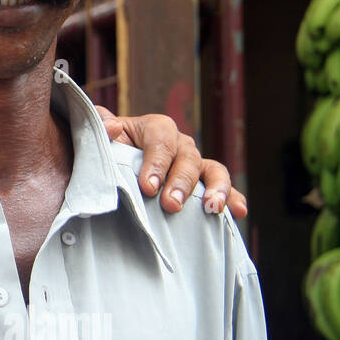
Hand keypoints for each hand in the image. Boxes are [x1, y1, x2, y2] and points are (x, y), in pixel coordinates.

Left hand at [95, 106, 247, 218]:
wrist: (118, 164)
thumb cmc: (111, 151)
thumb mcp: (103, 138)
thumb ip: (101, 128)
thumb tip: (110, 128)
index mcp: (156, 128)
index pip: (161, 140)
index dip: (156, 162)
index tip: (147, 187)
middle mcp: (180, 144)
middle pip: (188, 158)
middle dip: (180, 182)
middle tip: (171, 205)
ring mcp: (196, 163)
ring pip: (213, 170)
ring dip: (216, 188)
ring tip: (212, 208)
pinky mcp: (205, 183)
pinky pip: (225, 189)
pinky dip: (234, 198)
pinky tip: (238, 212)